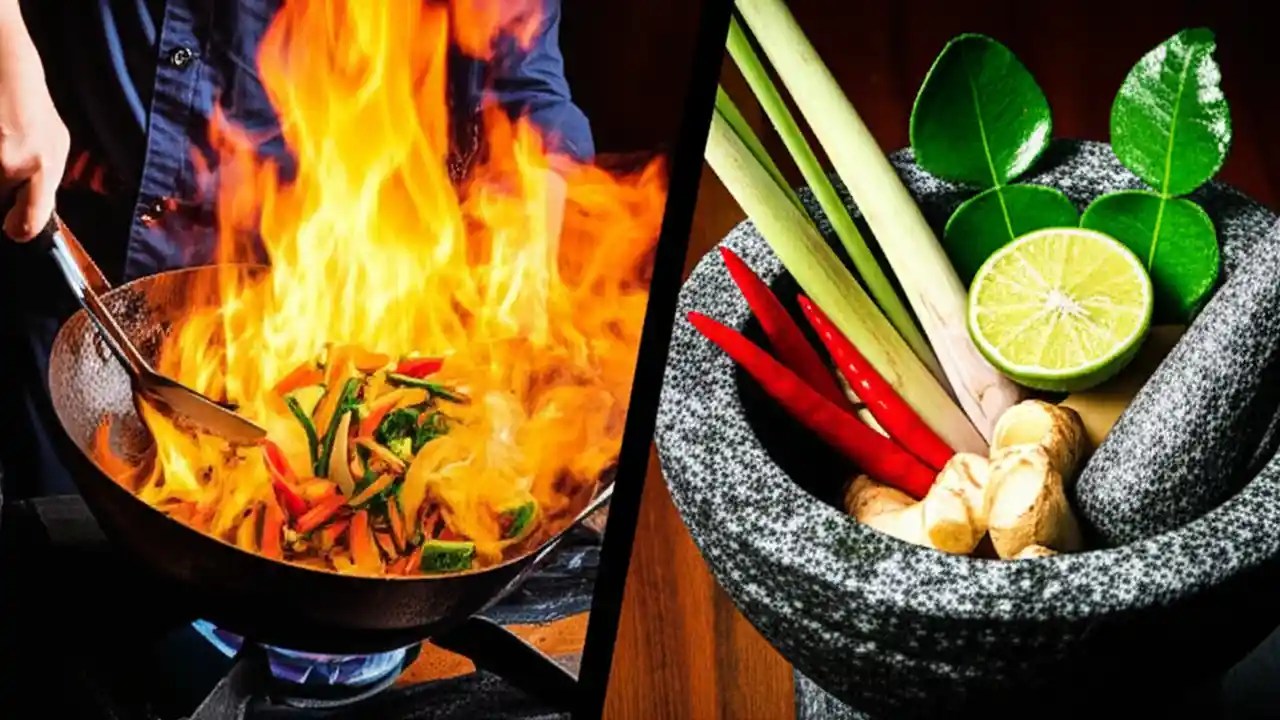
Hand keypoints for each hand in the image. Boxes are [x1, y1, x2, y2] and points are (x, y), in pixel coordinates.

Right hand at [0, 4, 68, 240]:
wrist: (4, 64)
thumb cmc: (31, 106)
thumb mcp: (55, 144)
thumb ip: (47, 182)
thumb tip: (33, 217)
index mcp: (42, 166)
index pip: (28, 223)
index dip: (18, 230)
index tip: (11, 227)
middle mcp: (10, 163)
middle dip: (1, 195)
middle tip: (6, 167)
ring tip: (3, 145)